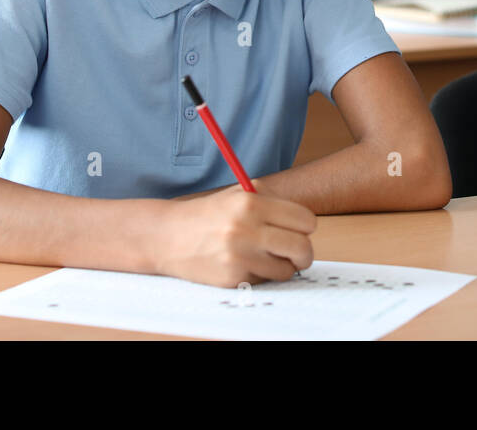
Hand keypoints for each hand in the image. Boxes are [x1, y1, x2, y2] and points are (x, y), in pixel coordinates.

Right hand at [153, 182, 316, 285]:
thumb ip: (274, 203)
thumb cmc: (210, 215)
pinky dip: (260, 275)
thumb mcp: (240, 195)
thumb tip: (308, 226)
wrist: (168, 236)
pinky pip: (264, 281)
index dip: (306, 228)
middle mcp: (246, 228)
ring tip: (264, 256)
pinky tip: (242, 264)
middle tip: (297, 254)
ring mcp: (239, 256)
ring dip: (281, 266)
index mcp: (252, 202)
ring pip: (287, 270)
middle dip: (304, 253)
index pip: (306, 221)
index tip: (300, 231)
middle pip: (302, 248)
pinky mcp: (232, 278)